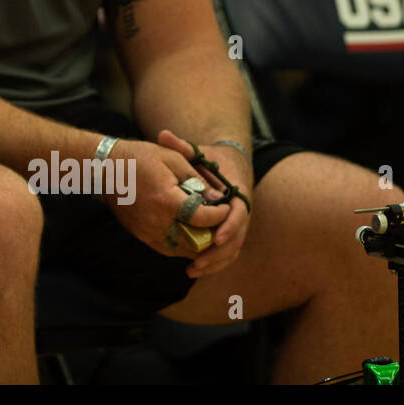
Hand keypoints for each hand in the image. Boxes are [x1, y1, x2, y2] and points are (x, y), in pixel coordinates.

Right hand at [103, 133, 229, 266]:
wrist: (105, 168)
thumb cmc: (140, 158)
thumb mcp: (173, 159)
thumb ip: (197, 180)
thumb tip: (217, 198)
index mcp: (166, 200)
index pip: (202, 217)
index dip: (219, 214)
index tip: (225, 206)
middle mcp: (156, 221)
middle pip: (196, 239)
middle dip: (213, 231)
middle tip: (220, 220)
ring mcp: (147, 231)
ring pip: (183, 249)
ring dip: (199, 242)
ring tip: (208, 227)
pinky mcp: (141, 235)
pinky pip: (169, 249)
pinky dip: (183, 244)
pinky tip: (189, 233)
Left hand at [158, 132, 253, 278]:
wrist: (228, 165)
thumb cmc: (211, 159)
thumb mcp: (198, 152)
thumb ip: (182, 146)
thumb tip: (163, 135)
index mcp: (238, 193)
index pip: (239, 213)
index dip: (229, 226)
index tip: (215, 237)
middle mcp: (240, 212)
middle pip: (236, 238)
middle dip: (218, 253)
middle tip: (197, 262)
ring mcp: (236, 225)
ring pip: (231, 250)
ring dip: (214, 262)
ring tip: (192, 269)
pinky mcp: (229, 234)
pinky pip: (225, 253)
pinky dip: (213, 262)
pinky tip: (193, 268)